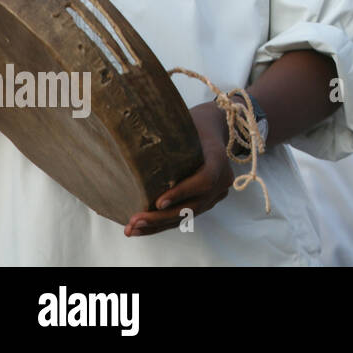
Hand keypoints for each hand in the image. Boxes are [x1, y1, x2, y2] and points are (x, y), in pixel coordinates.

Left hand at [125, 103, 234, 236]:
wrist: (214, 128)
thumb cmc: (195, 123)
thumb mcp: (184, 124)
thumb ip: (167, 136)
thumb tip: (130, 141)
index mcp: (219, 158)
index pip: (205, 180)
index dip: (182, 192)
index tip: (158, 202)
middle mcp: (222, 180)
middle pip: (194, 205)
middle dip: (162, 217)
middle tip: (134, 220)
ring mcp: (216, 194)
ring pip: (188, 215)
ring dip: (158, 225)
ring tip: (131, 228)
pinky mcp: (207, 201)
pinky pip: (186, 215)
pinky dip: (163, 223)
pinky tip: (142, 228)